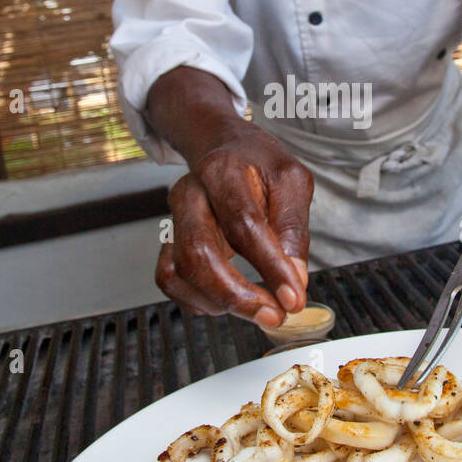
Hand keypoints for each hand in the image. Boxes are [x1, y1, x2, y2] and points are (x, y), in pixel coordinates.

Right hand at [154, 122, 313, 322]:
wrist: (223, 147)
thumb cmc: (259, 165)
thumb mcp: (292, 182)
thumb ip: (293, 229)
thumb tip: (293, 280)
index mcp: (223, 171)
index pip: (244, 225)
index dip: (270, 267)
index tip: (294, 297)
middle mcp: (189, 194)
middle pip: (198, 253)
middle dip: (237, 295)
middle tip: (273, 314)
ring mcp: (172, 218)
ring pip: (178, 271)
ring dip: (218, 302)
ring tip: (255, 308)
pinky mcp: (167, 240)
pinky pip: (170, 280)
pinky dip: (198, 301)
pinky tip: (228, 301)